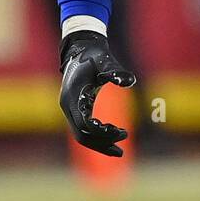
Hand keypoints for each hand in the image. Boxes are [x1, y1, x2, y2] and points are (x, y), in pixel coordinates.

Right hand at [59, 31, 135, 156]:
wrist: (80, 48)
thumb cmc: (93, 54)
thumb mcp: (104, 60)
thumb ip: (115, 70)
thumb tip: (130, 80)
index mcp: (73, 97)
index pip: (85, 124)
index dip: (103, 132)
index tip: (122, 132)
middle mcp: (68, 106)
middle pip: (81, 135)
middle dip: (102, 144)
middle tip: (122, 149)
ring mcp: (70, 109)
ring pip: (81, 136)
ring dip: (99, 145)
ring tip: (119, 152)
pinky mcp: (75, 109)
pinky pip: (83, 130)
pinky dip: (96, 137)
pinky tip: (112, 139)